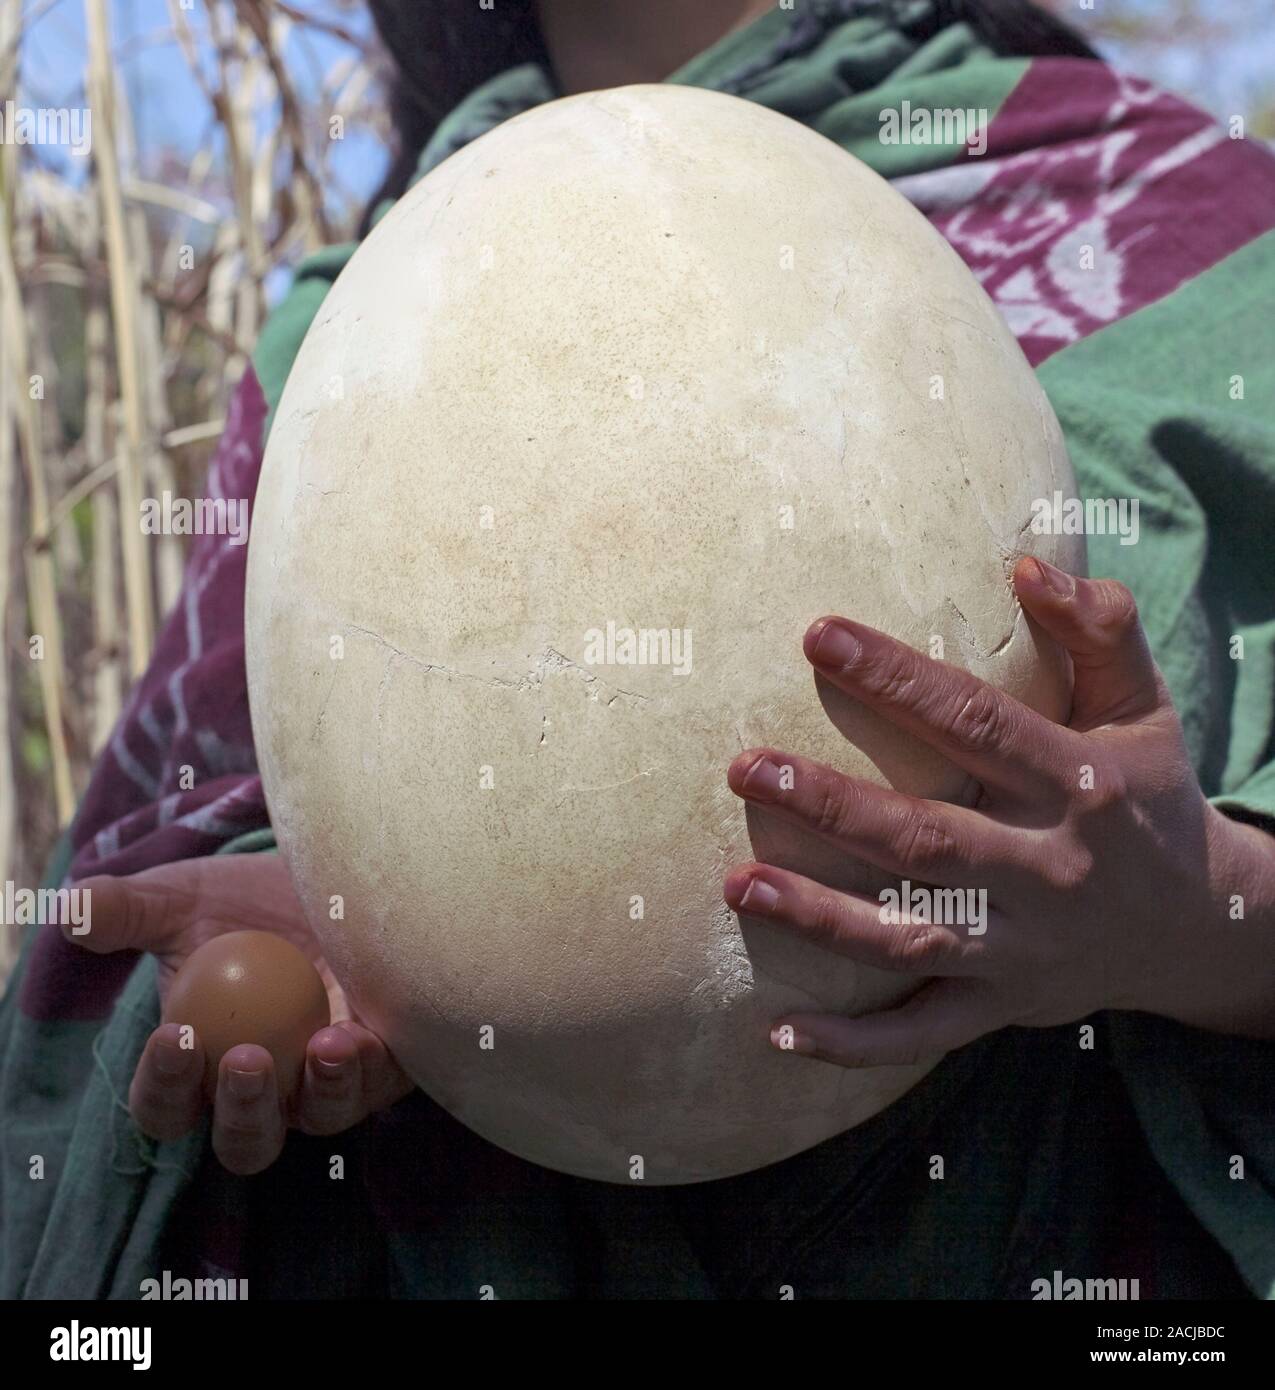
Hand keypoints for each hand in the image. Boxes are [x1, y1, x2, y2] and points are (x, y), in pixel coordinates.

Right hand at [67, 855, 411, 1173]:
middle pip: (246, 1141)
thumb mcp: (181, 898)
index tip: (174, 1037)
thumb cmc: (240, 899)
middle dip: (242, 1113)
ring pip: (319, 1121)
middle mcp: (263, 1092)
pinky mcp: (383, 1062)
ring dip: (317, 1095)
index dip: (165, 1085)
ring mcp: (324, 1083)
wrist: (321, 878)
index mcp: (198, 1068)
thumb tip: (72, 908)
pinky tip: (357, 1036)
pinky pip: (376, 1083)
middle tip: (244, 1060)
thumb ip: (125, 909)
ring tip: (320, 1048)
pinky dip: (366, 1068)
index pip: (168, 1105)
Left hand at [723, 557, 1274, 1068]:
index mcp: (1082, 787)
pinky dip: (856, 1045)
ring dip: (819, 917)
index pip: (976, 723)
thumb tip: (1023, 564)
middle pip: (926, 839)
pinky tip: (779, 1033)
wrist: (1199, 927)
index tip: (814, 635)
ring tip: (735, 883)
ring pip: (908, 937)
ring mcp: (1022, 948)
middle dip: (831, 804)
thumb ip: (1098, 630)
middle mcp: (1048, 871)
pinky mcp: (1004, 1005)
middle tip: (744, 765)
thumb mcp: (1142, 708)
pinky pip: (925, 1033)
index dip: (896, 679)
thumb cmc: (1148, 797)